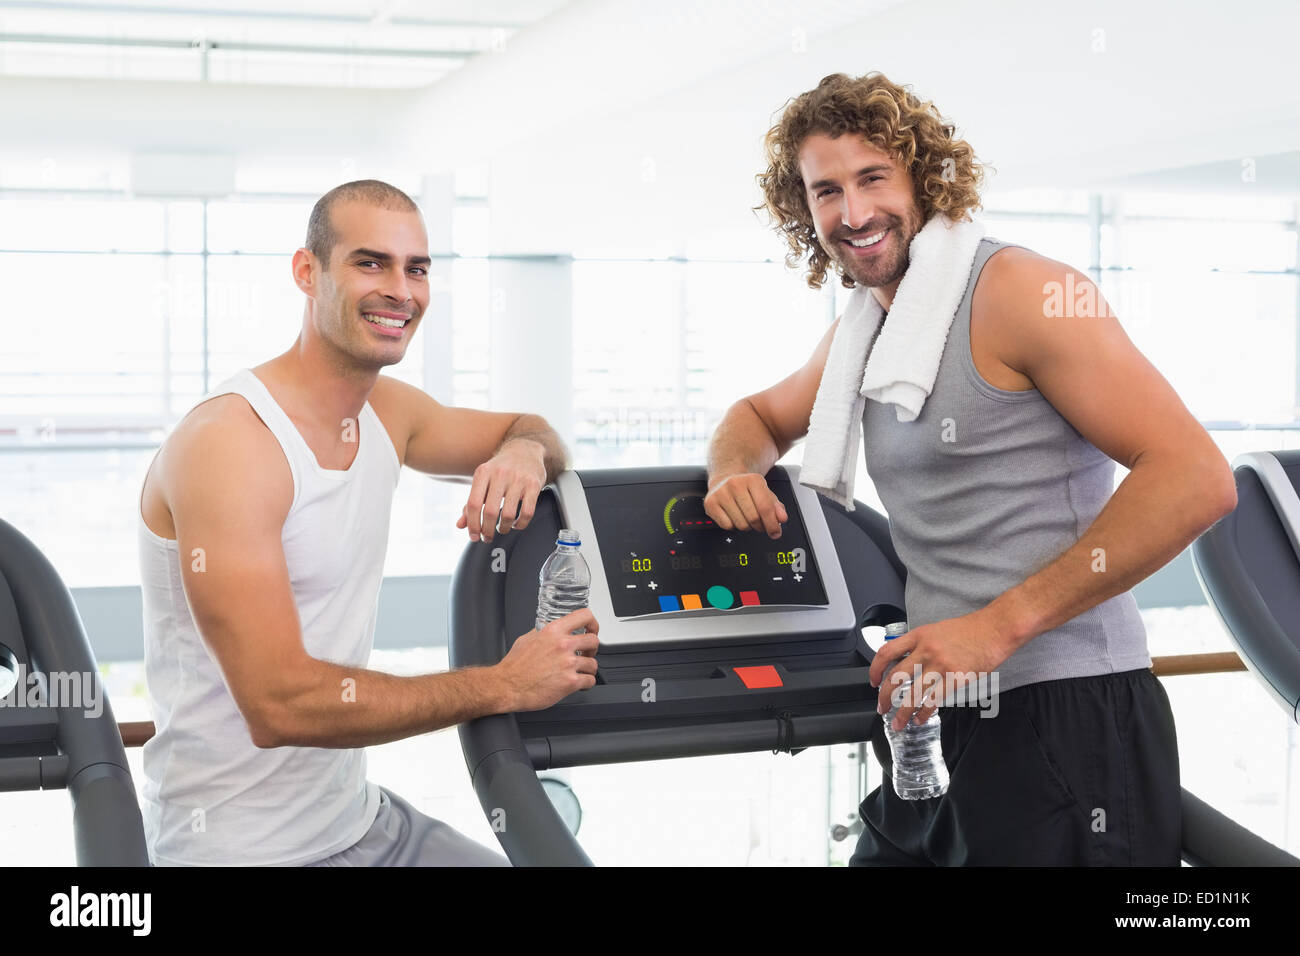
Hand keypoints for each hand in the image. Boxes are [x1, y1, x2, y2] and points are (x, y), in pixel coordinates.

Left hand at [457, 440, 545, 541]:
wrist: (525, 450)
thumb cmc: (500, 468)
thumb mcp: (482, 480)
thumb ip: (471, 503)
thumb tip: (461, 525)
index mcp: (483, 473)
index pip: (474, 504)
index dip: (473, 524)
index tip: (474, 535)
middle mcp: (500, 474)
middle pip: (491, 511)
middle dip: (487, 530)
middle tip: (487, 537)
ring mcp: (518, 479)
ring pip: (509, 514)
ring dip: (504, 528)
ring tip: (502, 529)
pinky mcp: (533, 485)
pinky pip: (527, 512)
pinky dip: (521, 524)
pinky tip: (516, 524)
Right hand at [494, 609, 599, 711]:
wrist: (507, 686)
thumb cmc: (514, 666)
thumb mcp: (526, 639)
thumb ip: (542, 633)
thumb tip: (549, 630)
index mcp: (553, 631)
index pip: (584, 616)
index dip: (592, 623)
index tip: (592, 630)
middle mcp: (562, 645)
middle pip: (594, 641)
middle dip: (592, 649)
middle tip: (586, 654)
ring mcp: (568, 664)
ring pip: (593, 664)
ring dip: (588, 669)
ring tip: (580, 672)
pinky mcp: (570, 682)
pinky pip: (590, 681)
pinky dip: (587, 684)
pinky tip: (580, 684)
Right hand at [704, 473, 787, 537]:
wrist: (725, 480)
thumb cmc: (747, 490)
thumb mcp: (765, 494)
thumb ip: (777, 507)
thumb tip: (782, 518)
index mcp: (753, 480)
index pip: (765, 508)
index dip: (772, 524)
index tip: (775, 533)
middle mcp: (735, 484)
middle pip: (753, 518)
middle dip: (759, 526)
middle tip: (759, 523)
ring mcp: (721, 493)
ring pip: (741, 524)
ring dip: (746, 526)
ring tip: (745, 516)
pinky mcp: (710, 503)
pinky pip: (727, 526)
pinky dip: (732, 525)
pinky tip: (733, 515)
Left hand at [869, 608, 1013, 730]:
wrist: (994, 629)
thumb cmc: (969, 630)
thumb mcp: (936, 630)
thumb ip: (920, 644)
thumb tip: (905, 662)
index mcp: (919, 636)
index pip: (886, 652)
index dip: (874, 669)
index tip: (873, 681)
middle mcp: (926, 650)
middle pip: (895, 677)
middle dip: (884, 696)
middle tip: (881, 707)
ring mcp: (941, 664)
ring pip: (913, 694)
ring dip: (902, 712)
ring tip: (898, 723)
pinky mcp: (956, 678)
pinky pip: (934, 700)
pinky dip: (924, 713)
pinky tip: (920, 719)